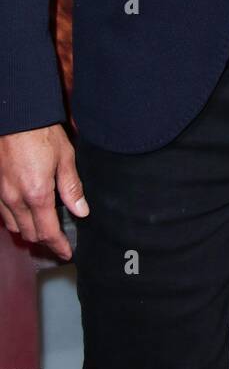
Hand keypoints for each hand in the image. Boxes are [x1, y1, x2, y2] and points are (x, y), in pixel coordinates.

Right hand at [0, 125, 88, 260]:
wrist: (16, 116)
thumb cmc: (41, 133)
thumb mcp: (65, 157)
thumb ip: (72, 187)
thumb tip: (81, 211)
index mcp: (37, 194)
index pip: (47, 231)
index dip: (57, 245)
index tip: (66, 252)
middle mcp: (16, 199)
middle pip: (29, 233)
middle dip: (44, 240)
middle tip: (58, 240)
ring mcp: (1, 194)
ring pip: (14, 226)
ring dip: (29, 230)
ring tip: (43, 227)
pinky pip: (4, 213)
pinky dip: (16, 218)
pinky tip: (26, 211)